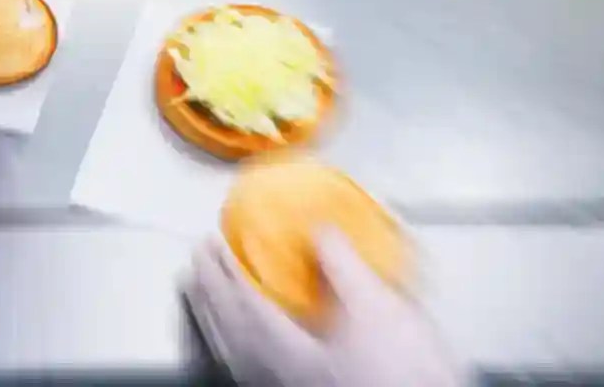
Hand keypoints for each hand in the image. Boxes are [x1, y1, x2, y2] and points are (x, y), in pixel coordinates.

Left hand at [183, 232, 464, 386]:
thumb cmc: (406, 375)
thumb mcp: (379, 308)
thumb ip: (343, 265)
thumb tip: (320, 230)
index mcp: (284, 347)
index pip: (238, 300)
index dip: (221, 268)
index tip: (209, 243)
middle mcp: (273, 371)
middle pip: (226, 328)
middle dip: (208, 290)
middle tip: (198, 264)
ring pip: (232, 351)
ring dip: (214, 317)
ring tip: (208, 295)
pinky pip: (246, 366)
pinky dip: (234, 344)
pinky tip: (244, 339)